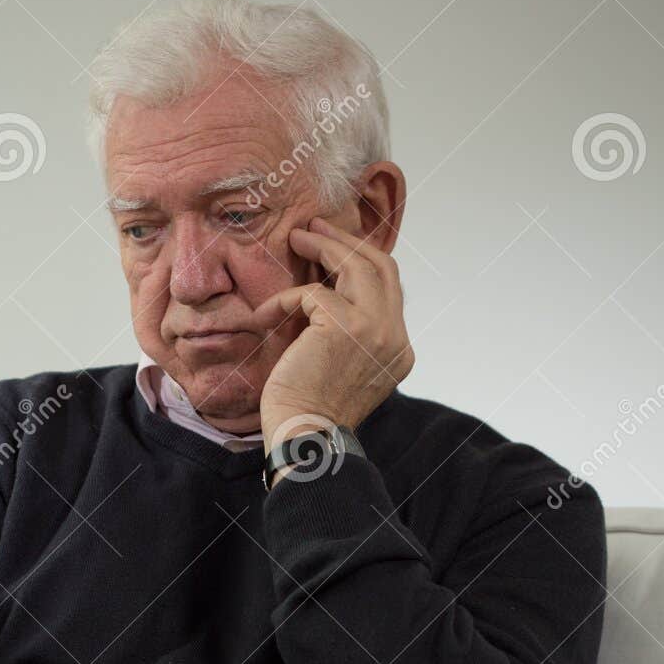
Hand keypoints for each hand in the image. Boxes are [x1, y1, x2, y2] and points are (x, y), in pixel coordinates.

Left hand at [253, 218, 413, 446]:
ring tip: (298, 236)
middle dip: (348, 241)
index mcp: (397, 349)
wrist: (305, 437)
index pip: (389, 289)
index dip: (362, 262)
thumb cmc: (310, 409)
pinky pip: (311, 293)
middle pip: (382, 266)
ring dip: (325, 245)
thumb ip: (348, 334)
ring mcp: (375, 329)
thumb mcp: (341, 367)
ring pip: (356, 264)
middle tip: (317, 226)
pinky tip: (265, 315)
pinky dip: (285, 299)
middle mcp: (394, 336)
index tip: (334, 248)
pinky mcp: (344, 325)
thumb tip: (326, 295)